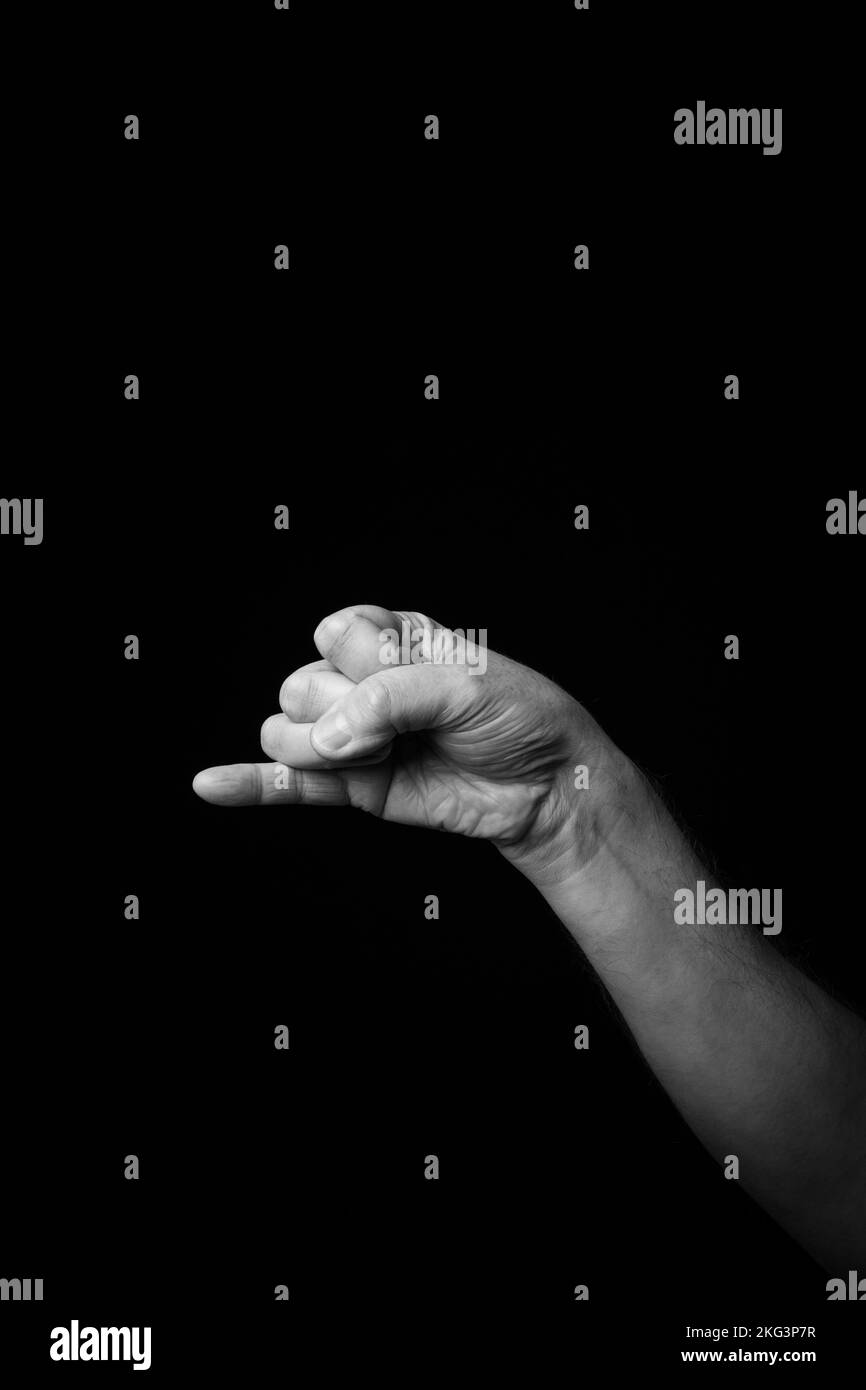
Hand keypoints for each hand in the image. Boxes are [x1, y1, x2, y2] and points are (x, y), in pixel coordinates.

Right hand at [192, 603, 637, 889]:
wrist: (549, 787)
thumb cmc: (518, 718)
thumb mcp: (466, 684)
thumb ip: (388, 700)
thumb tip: (325, 740)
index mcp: (392, 639)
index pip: (337, 632)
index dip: (365, 656)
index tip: (415, 670)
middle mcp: (364, 684)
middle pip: (302, 683)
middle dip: (344, 708)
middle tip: (403, 727)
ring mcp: (353, 736)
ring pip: (288, 730)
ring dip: (320, 747)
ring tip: (379, 756)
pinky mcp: (354, 786)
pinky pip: (285, 784)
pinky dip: (247, 783)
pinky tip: (210, 785)